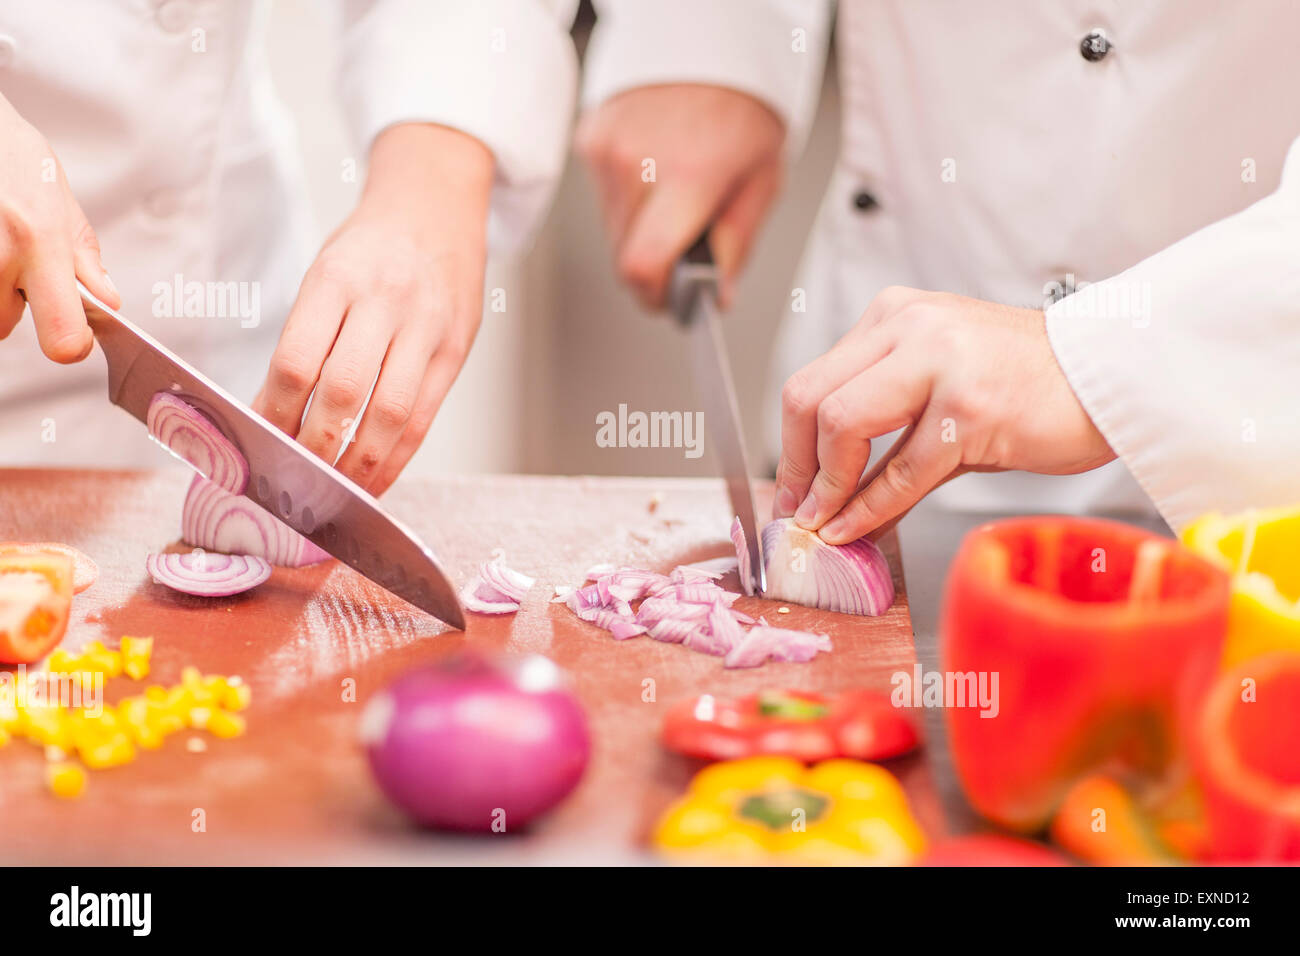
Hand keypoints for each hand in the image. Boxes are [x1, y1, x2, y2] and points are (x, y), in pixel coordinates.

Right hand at [0, 95, 119, 361]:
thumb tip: (105, 301)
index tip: (72, 333)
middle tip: (11, 256)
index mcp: (40, 243)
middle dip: (12, 301)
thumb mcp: (58, 198)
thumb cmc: (9, 156)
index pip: (63, 338)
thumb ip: (82, 257)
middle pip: (5, 325)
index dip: (70, 342)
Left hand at [253, 123, 491, 494]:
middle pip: (344, 393)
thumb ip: (305, 339)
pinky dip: (396, 458)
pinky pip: (424, 419)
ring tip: (333, 493)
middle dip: (314, 448)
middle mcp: (385, 302)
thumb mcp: (326, 273)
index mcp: (337, 279)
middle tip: (293, 481)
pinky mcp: (455, 351)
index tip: (259, 444)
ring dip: (357, 464)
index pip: (298, 360)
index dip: (275, 412)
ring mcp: (427, 328)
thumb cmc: (372, 247)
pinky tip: (375, 479)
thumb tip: (272, 413)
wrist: (439, 205)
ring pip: (390, 414)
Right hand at [576, 84, 783, 308]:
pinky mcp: (590, 141)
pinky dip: (628, 201)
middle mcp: (638, 162)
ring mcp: (607, 150)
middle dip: (654, 269)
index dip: (656, 296)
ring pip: (612, 232)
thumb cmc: (741, 104)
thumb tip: (717, 294)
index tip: (671, 301)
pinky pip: (603, 198)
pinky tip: (655, 173)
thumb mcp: (762, 179)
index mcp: (688, 173)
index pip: (643, 264)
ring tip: (674, 201)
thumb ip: (737, 243)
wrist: (708, 39)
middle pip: (624, 257)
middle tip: (683, 254)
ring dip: (640, 234)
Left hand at [774, 288, 1115, 542]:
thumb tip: (832, 499)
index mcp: (894, 316)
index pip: (812, 380)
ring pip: (843, 425)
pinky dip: (869, 507)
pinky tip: (857, 529)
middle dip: (796, 465)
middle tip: (798, 510)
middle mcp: (909, 327)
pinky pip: (900, 469)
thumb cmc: (1031, 386)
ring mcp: (940, 363)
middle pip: (810, 397)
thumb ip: (885, 437)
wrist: (1115, 374)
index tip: (792, 488)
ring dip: (827, 488)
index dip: (789, 444)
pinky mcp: (971, 408)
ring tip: (823, 524)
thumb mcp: (941, 395)